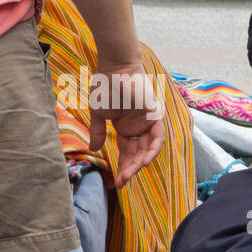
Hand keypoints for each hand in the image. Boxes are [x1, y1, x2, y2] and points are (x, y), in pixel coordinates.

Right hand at [89, 59, 165, 187]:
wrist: (113, 69)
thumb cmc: (106, 87)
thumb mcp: (99, 114)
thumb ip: (98, 132)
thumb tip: (93, 149)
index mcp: (126, 127)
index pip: (126, 152)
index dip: (122, 166)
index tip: (116, 181)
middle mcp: (139, 127)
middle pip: (137, 154)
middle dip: (129, 169)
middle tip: (121, 183)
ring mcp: (148, 122)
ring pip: (147, 149)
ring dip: (139, 164)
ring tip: (128, 176)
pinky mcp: (155, 116)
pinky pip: (157, 138)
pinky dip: (152, 150)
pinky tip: (143, 162)